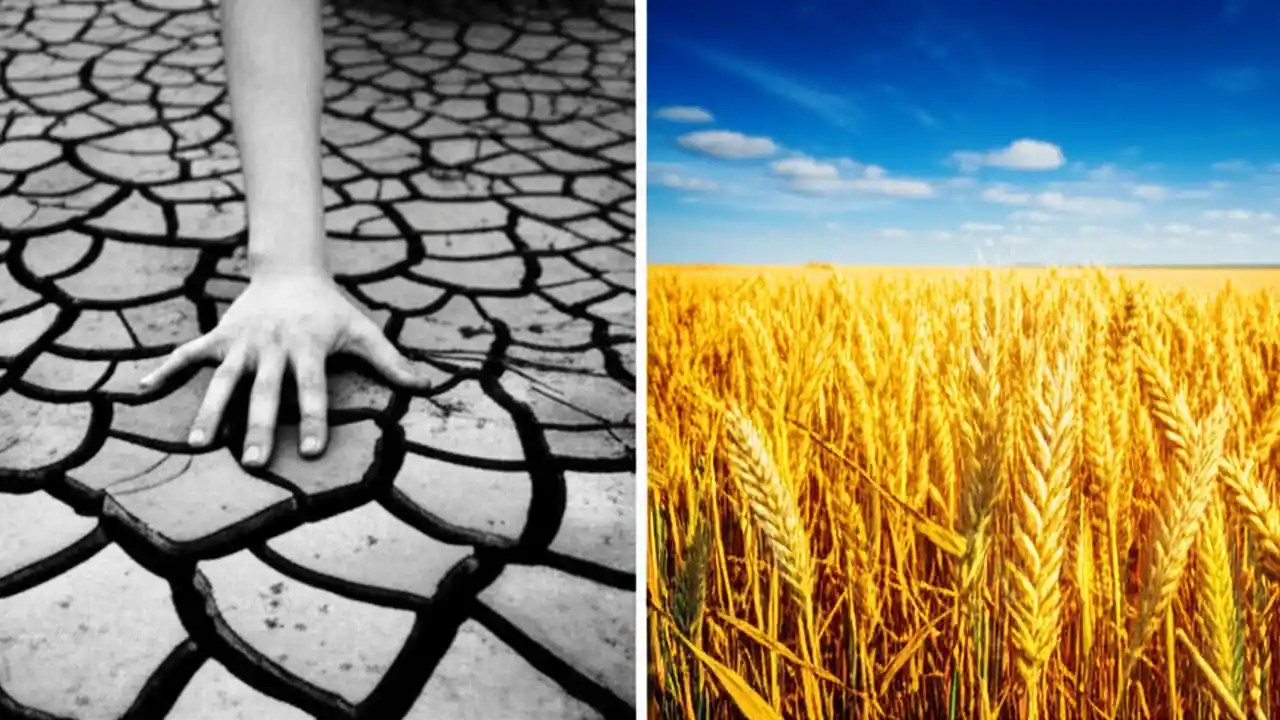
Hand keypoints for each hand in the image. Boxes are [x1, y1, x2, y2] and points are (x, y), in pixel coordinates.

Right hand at [139, 268, 425, 466]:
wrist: (290, 270)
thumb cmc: (331, 308)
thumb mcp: (363, 329)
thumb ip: (391, 361)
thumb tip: (427, 386)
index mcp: (307, 347)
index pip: (313, 388)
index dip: (313, 419)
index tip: (309, 452)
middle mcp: (271, 346)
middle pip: (265, 392)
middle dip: (257, 428)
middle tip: (252, 465)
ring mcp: (241, 342)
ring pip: (222, 379)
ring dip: (208, 411)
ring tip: (196, 444)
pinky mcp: (218, 336)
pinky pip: (187, 353)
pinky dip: (164, 369)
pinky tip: (141, 390)